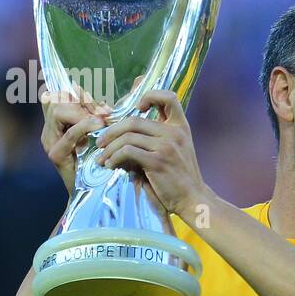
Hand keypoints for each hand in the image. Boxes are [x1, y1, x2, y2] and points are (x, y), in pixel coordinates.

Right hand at [40, 84, 109, 192]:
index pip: (61, 94)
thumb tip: (141, 80)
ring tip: (101, 120)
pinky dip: (84, 127)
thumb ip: (117, 108)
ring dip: (82, 111)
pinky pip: (68, 134)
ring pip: (58, 110)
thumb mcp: (110, 130)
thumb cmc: (108, 160)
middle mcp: (51, 130)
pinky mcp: (56, 155)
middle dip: (80, 100)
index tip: (102, 105)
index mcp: (60, 123)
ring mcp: (51, 142)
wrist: (99, 194)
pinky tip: (98, 126)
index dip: (80, 93)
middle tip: (103, 112)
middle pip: (55, 98)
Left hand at [95, 90, 209, 220]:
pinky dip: (114, 158)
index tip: (138, 108)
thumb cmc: (180, 178)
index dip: (150, 96)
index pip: (168, 97)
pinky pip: (127, 152)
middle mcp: (175, 133)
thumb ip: (158, 137)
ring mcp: (167, 146)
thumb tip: (124, 133)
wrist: (193, 200)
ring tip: (103, 158)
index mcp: (181, 127)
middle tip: (101, 142)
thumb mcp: (176, 150)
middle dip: (112, 131)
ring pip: (127, 137)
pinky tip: (111, 165)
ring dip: (109, 148)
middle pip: (134, 120)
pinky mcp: (158, 162)